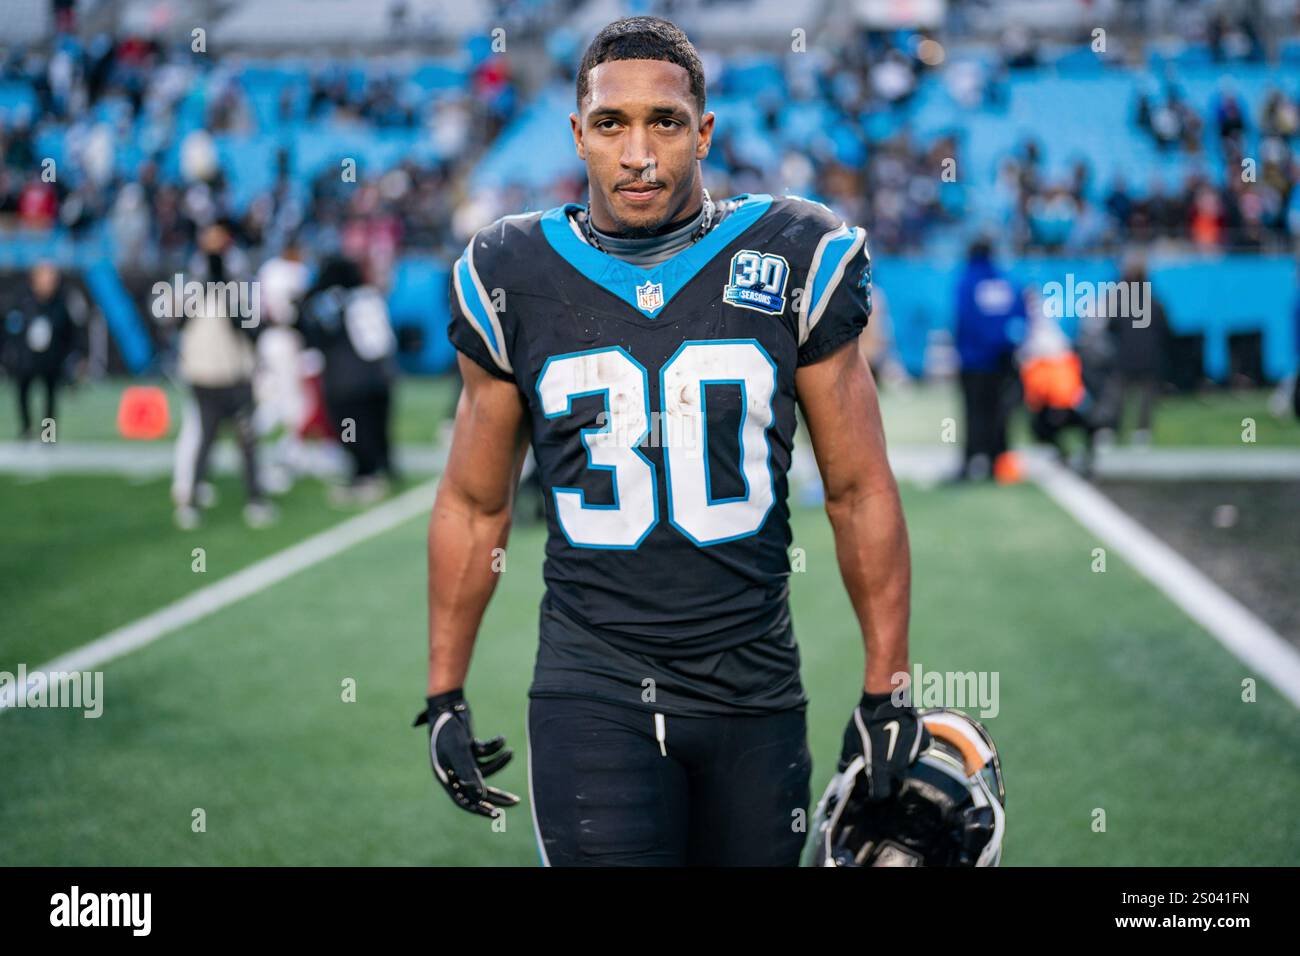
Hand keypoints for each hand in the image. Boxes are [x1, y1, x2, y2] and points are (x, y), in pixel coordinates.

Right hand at [413, 688, 519, 817]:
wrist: (447, 705)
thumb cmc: (449, 728)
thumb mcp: (459, 751)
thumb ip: (469, 773)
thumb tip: (481, 796)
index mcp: (447, 777)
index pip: (464, 800)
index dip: (480, 809)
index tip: (496, 815)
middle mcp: (454, 771)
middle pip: (478, 789)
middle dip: (498, 795)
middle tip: (516, 801)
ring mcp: (462, 760)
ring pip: (485, 770)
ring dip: (499, 762)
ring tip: (510, 752)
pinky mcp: (470, 749)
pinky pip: (485, 755)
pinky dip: (494, 747)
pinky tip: (501, 738)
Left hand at [838, 691, 930, 801]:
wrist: (886, 699)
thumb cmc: (865, 721)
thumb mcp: (850, 740)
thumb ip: (847, 760)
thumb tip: (843, 773)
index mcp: (881, 768)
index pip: (881, 793)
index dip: (875, 791)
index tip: (871, 785)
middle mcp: (899, 766)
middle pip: (894, 779)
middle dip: (886, 775)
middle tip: (879, 760)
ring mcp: (913, 755)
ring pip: (906, 765)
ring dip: (898, 760)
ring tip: (890, 745)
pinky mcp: (923, 742)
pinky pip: (918, 751)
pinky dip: (912, 748)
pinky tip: (904, 739)